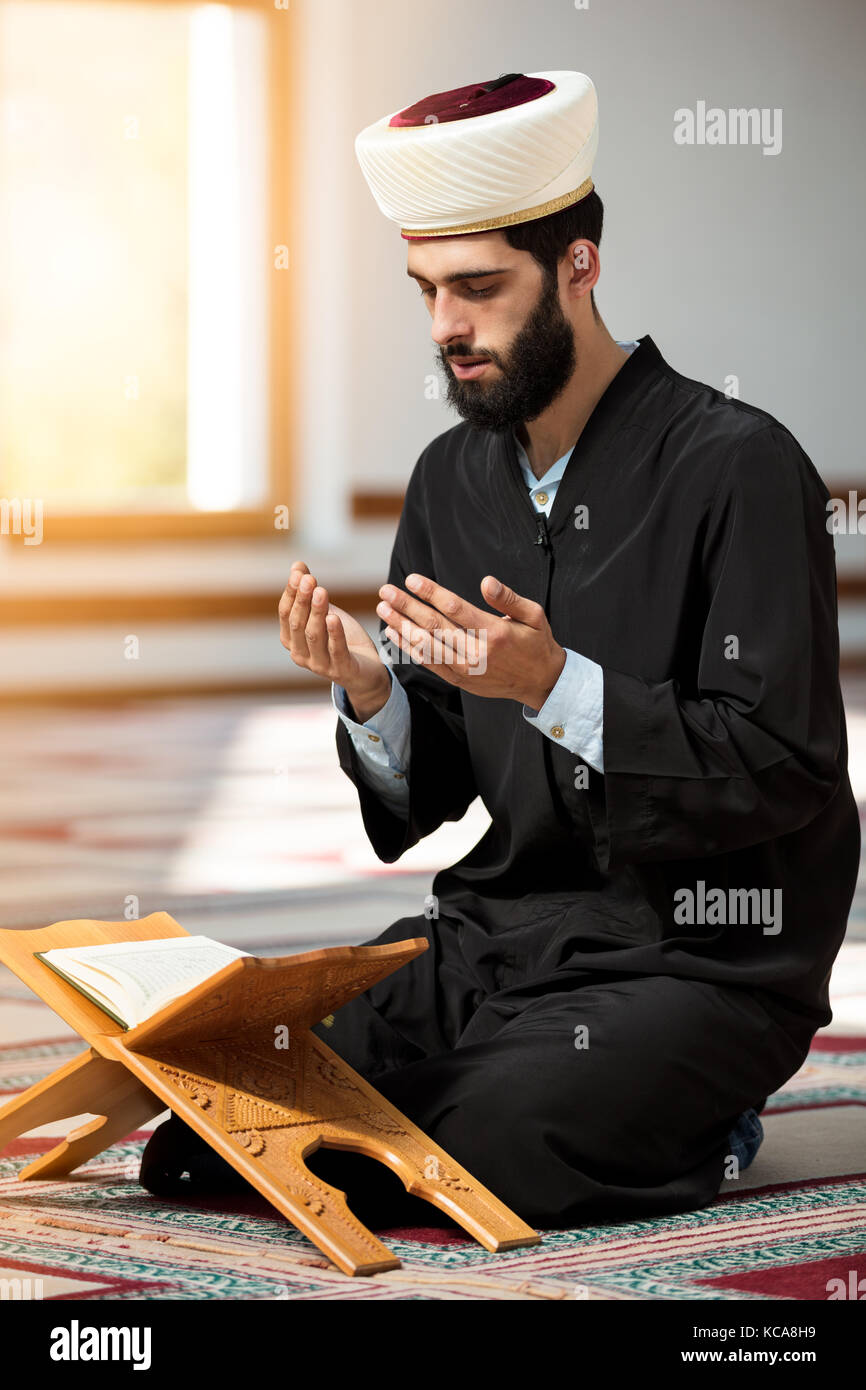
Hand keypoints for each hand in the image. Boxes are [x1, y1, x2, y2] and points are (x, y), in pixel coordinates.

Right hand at [279, 561, 391, 718]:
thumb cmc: (342, 639)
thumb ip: (310, 592)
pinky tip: (334, 617)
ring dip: (316, 612)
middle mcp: (300, 654)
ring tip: (322, 591)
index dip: (291, 593)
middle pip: (298, 623)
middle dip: (302, 600)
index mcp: (291, 640)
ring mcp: (319, 665)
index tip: (298, 572)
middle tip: (309, 579)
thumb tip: (297, 566)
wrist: (366, 670)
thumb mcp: (326, 612)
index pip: (286, 614)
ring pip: (314, 635)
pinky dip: (334, 633)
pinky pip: (336, 650)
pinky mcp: (340, 670)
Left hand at [376, 572, 565, 708]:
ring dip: (402, 626)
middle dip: (407, 606)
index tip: (411, 579)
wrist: (541, 682)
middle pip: (434, 626)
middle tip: (386, 591)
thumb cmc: (536, 643)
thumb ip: (508, 598)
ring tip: (384, 609)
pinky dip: (409, 649)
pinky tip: (395, 634)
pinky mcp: (460, 680)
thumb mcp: (534, 615)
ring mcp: (466, 669)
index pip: (454, 608)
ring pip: (426, 645)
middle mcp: (476, 653)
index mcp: (493, 633)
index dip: (430, 592)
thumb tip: (486, 582)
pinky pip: (429, 663)